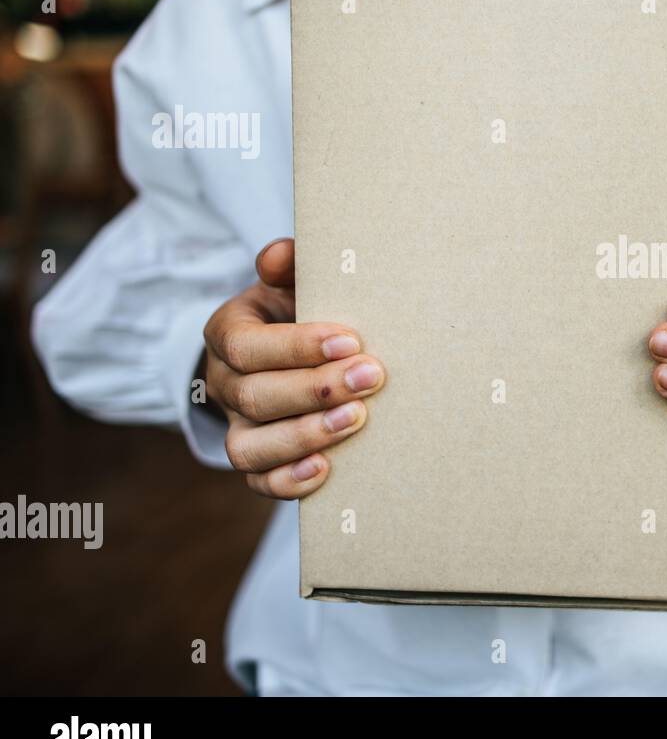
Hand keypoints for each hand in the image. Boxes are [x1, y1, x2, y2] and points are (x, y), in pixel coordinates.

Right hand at [201, 238, 385, 498]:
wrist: (285, 349)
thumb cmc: (296, 309)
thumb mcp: (290, 281)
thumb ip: (288, 265)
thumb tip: (280, 256)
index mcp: (228, 333)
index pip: (248, 346)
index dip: (297, 346)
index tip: (350, 340)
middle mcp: (224, 384)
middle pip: (254, 396)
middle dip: (315, 390)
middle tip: (370, 377)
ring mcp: (237, 426)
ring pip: (251, 447)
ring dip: (305, 435)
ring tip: (356, 420)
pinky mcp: (255, 461)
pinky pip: (260, 482)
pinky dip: (290, 481)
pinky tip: (327, 468)